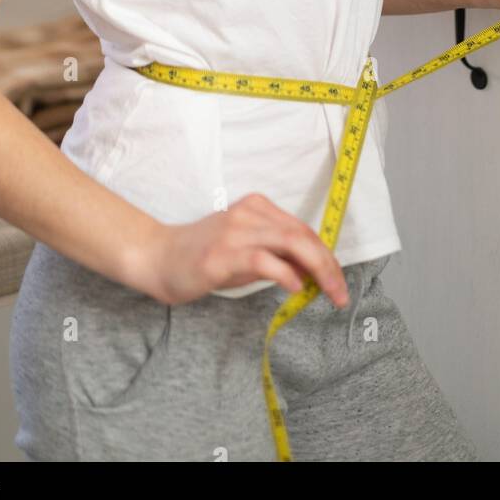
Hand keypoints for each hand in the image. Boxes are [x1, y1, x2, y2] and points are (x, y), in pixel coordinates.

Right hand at [146, 194, 351, 307]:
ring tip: (329, 292)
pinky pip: (265, 260)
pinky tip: (295, 288)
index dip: (326, 256)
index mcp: (258, 207)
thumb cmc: (204, 257)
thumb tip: (313, 272)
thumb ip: (277, 255)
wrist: (159, 257)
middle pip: (303, 235)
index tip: (337, 280)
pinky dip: (286, 274)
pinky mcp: (223, 253)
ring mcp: (236, 231)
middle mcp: (250, 213)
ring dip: (317, 270)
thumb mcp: (246, 251)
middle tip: (341, 292)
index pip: (303, 230)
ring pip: (292, 243)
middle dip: (329, 265)